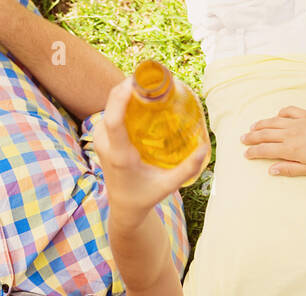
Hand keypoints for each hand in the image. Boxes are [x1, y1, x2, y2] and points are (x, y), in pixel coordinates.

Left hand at [93, 77, 209, 225]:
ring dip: (128, 90)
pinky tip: (142, 97)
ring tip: (151, 86)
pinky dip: (124, 98)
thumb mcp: (168, 185)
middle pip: (111, 104)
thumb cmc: (145, 196)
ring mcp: (100, 137)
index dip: (121, 98)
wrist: (123, 206)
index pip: (114, 121)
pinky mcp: (101, 134)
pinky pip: (112, 108)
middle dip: (129, 85)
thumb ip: (187, 168)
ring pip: (111, 103)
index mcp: (119, 156)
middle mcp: (105, 144)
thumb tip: (205, 147)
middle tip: (154, 79)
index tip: (134, 82)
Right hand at [240, 106, 305, 176]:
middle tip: (242, 139)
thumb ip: (290, 169)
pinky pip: (290, 111)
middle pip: (265, 134)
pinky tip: (277, 116)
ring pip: (274, 121)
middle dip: (252, 137)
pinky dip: (281, 113)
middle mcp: (291, 133)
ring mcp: (299, 122)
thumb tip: (271, 170)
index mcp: (290, 149)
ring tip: (253, 127)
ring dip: (262, 124)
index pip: (265, 149)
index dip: (253, 152)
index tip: (246, 154)